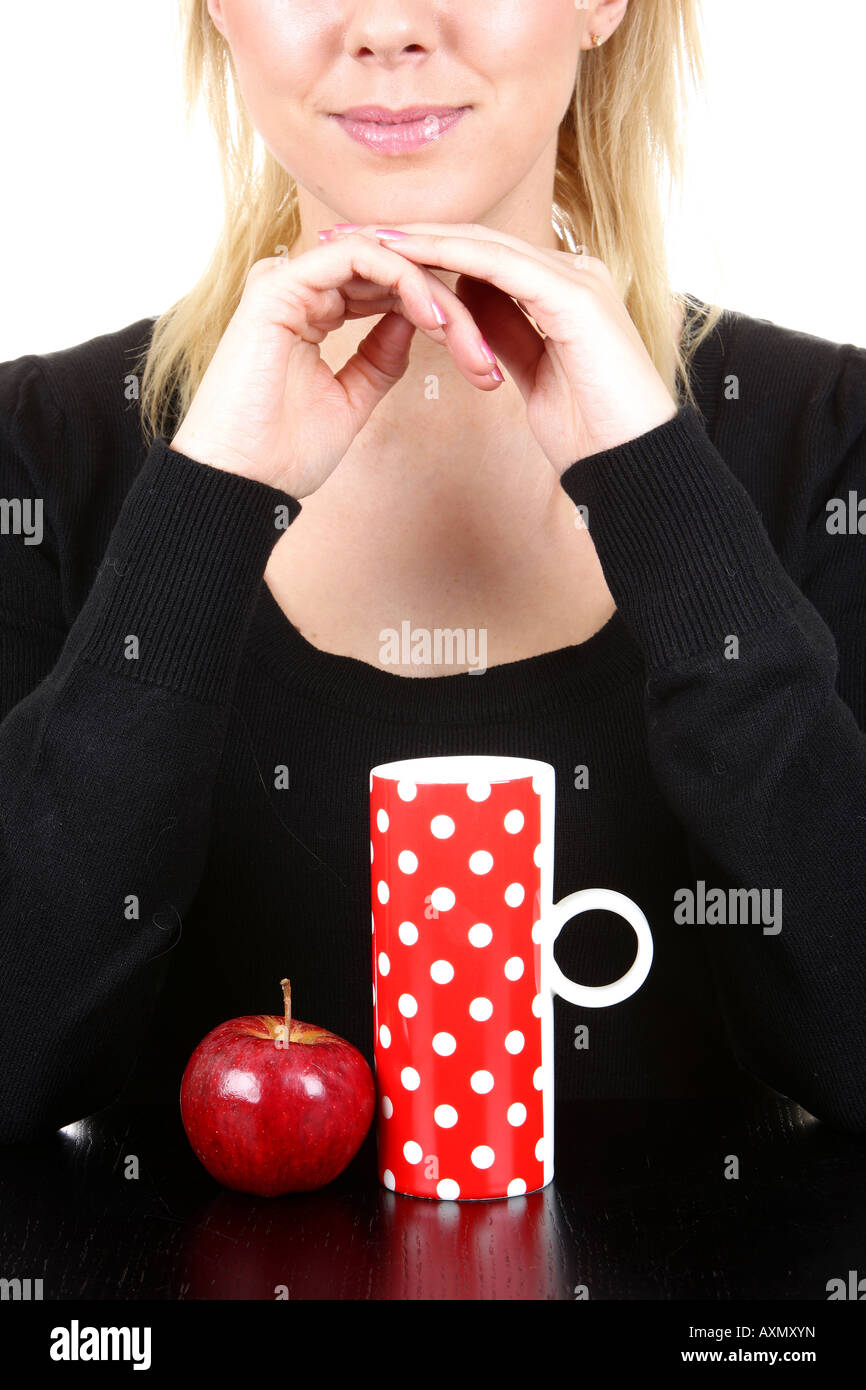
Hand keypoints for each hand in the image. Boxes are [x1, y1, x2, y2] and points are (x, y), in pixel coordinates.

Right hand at [169, 234, 502, 498]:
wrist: (239, 483)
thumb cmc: (283, 454)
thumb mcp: (351, 399)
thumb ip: (380, 358)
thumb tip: (414, 323)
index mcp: (312, 311)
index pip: (390, 291)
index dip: (443, 318)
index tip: (484, 364)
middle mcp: (300, 288)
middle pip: (395, 273)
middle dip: (452, 313)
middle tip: (488, 360)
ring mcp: (288, 281)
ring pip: (384, 259)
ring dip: (436, 297)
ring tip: (467, 341)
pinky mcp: (279, 284)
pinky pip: (357, 258)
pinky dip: (403, 280)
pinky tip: (434, 317)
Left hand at [329, 221, 678, 474]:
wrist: (635, 461)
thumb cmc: (588, 431)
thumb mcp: (532, 376)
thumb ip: (505, 336)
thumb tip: (464, 311)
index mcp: (562, 290)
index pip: (481, 257)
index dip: (424, 253)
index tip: (367, 257)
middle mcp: (571, 272)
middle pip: (477, 240)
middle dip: (410, 236)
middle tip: (347, 232)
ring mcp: (576, 278)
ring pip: (484, 245)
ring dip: (420, 239)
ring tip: (364, 237)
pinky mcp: (575, 296)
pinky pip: (501, 266)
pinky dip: (450, 257)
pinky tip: (407, 255)